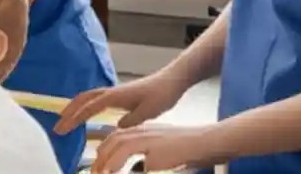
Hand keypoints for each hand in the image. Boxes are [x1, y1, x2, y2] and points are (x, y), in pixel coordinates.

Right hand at [55, 69, 188, 134]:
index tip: (62, 129)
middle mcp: (111, 92)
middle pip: (82, 99)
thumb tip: (116, 128)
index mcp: (115, 96)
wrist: (171, 81)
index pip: (89, 108)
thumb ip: (131, 120)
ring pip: (88, 98)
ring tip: (65, 120)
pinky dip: (85, 106)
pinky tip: (85, 115)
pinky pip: (96, 100)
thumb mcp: (148, 111)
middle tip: (57, 128)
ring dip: (75, 108)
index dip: (74, 119)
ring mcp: (114, 93)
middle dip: (68, 113)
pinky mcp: (119, 95)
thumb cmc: (161, 95)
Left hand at [90, 122, 227, 172]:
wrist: (206, 143)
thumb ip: (146, 162)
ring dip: (105, 160)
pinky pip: (128, 152)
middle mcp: (143, 131)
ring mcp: (147, 137)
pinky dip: (116, 161)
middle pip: (114, 139)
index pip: (117, 137)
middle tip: (94, 172)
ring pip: (117, 144)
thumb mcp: (162, 156)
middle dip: (101, 156)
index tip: (98, 164)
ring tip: (98, 173)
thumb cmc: (188, 151)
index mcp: (144, 131)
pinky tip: (110, 171)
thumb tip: (135, 169)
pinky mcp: (153, 146)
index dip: (105, 150)